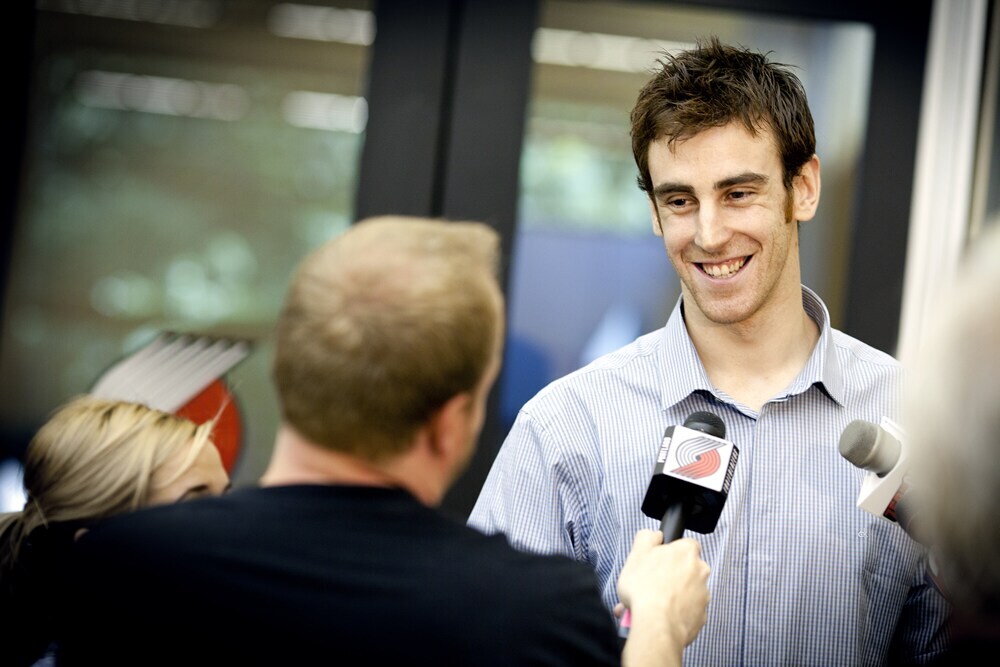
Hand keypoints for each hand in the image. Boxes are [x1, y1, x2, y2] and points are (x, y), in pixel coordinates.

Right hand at [617, 530, 709, 651]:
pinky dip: (675, 612)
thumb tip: (654, 535)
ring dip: (670, 595)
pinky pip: (687, 610)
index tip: (658, 561)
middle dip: (668, 576)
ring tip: (649, 604)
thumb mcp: (636, 554)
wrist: (656, 625)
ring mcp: (703, 595)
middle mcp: (700, 572)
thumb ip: (646, 537)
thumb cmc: (646, 591)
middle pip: (685, 569)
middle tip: (649, 585)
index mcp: (687, 553)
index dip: (669, 552)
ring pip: (685, 591)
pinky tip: (659, 615)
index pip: (685, 544)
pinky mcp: (700, 616)